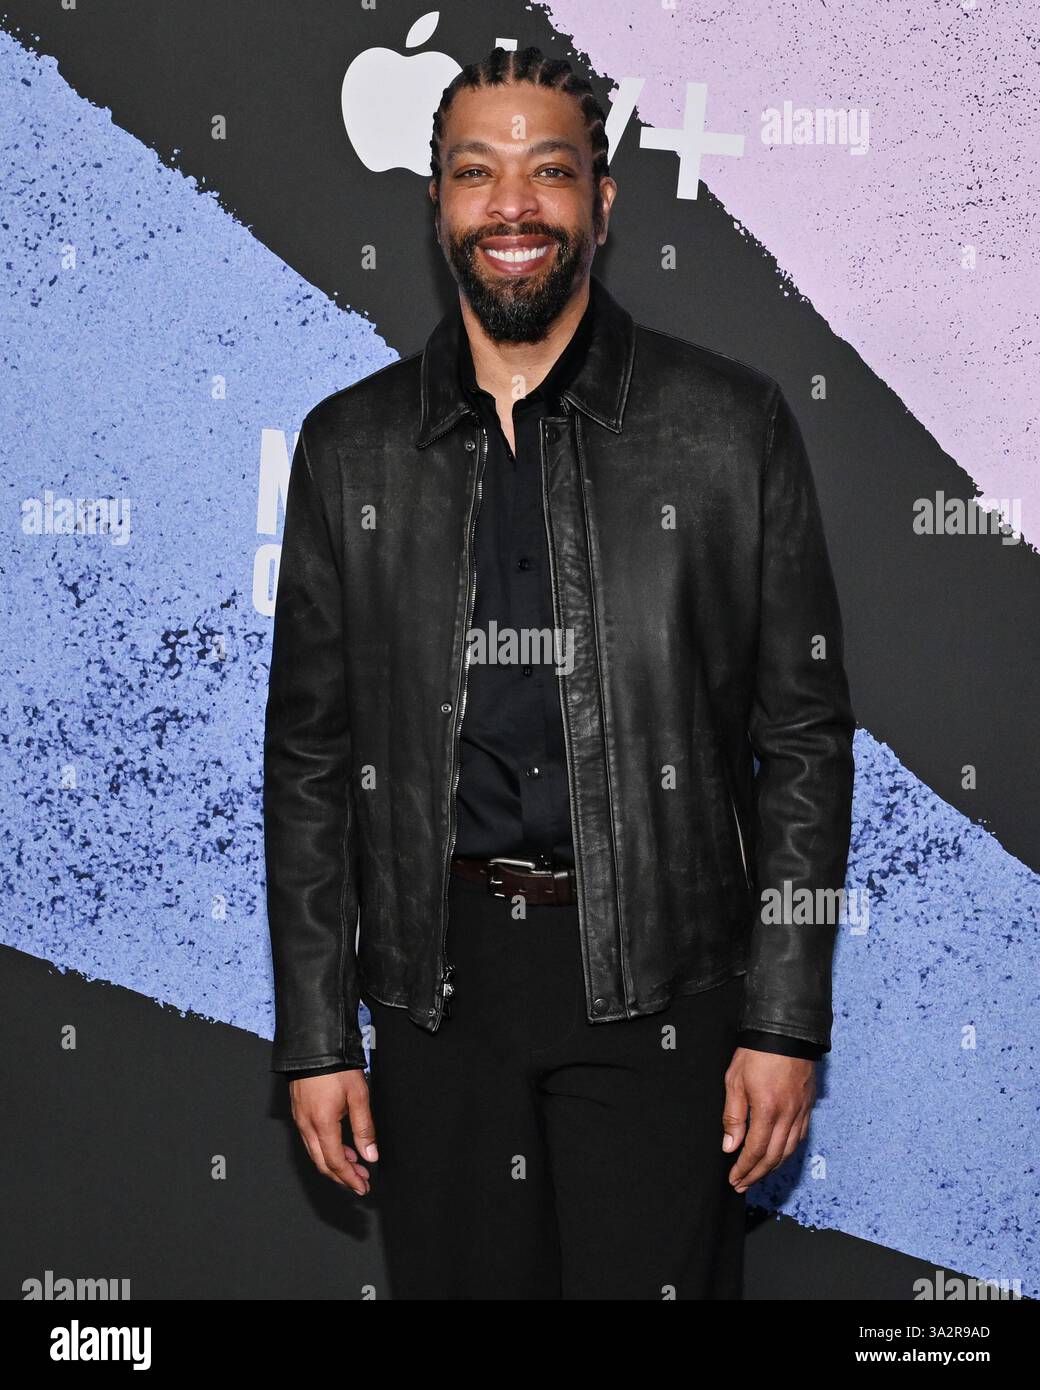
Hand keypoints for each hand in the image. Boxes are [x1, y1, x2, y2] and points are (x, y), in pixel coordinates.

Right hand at [289, 1069, 378, 1195]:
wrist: (314, 1045)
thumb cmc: (336, 1067)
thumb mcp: (358, 1096)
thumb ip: (364, 1129)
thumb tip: (370, 1155)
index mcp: (322, 1124)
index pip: (335, 1162)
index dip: (349, 1178)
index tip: (362, 1186)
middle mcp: (307, 1126)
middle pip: (322, 1163)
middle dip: (342, 1176)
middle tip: (360, 1181)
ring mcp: (300, 1119)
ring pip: (315, 1153)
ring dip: (334, 1163)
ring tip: (355, 1165)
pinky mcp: (299, 1112)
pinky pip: (311, 1140)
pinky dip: (326, 1149)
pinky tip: (340, 1146)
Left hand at [721, 1047, 815, 1192]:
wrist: (786, 1032)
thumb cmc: (757, 1053)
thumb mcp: (735, 1081)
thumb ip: (733, 1116)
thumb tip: (730, 1145)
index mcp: (767, 1110)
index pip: (756, 1151)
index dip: (744, 1169)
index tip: (735, 1179)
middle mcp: (788, 1115)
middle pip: (773, 1157)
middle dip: (757, 1174)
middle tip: (743, 1184)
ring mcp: (800, 1111)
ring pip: (789, 1150)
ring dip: (773, 1167)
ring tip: (758, 1175)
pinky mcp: (807, 1105)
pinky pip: (800, 1137)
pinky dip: (788, 1152)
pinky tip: (779, 1155)